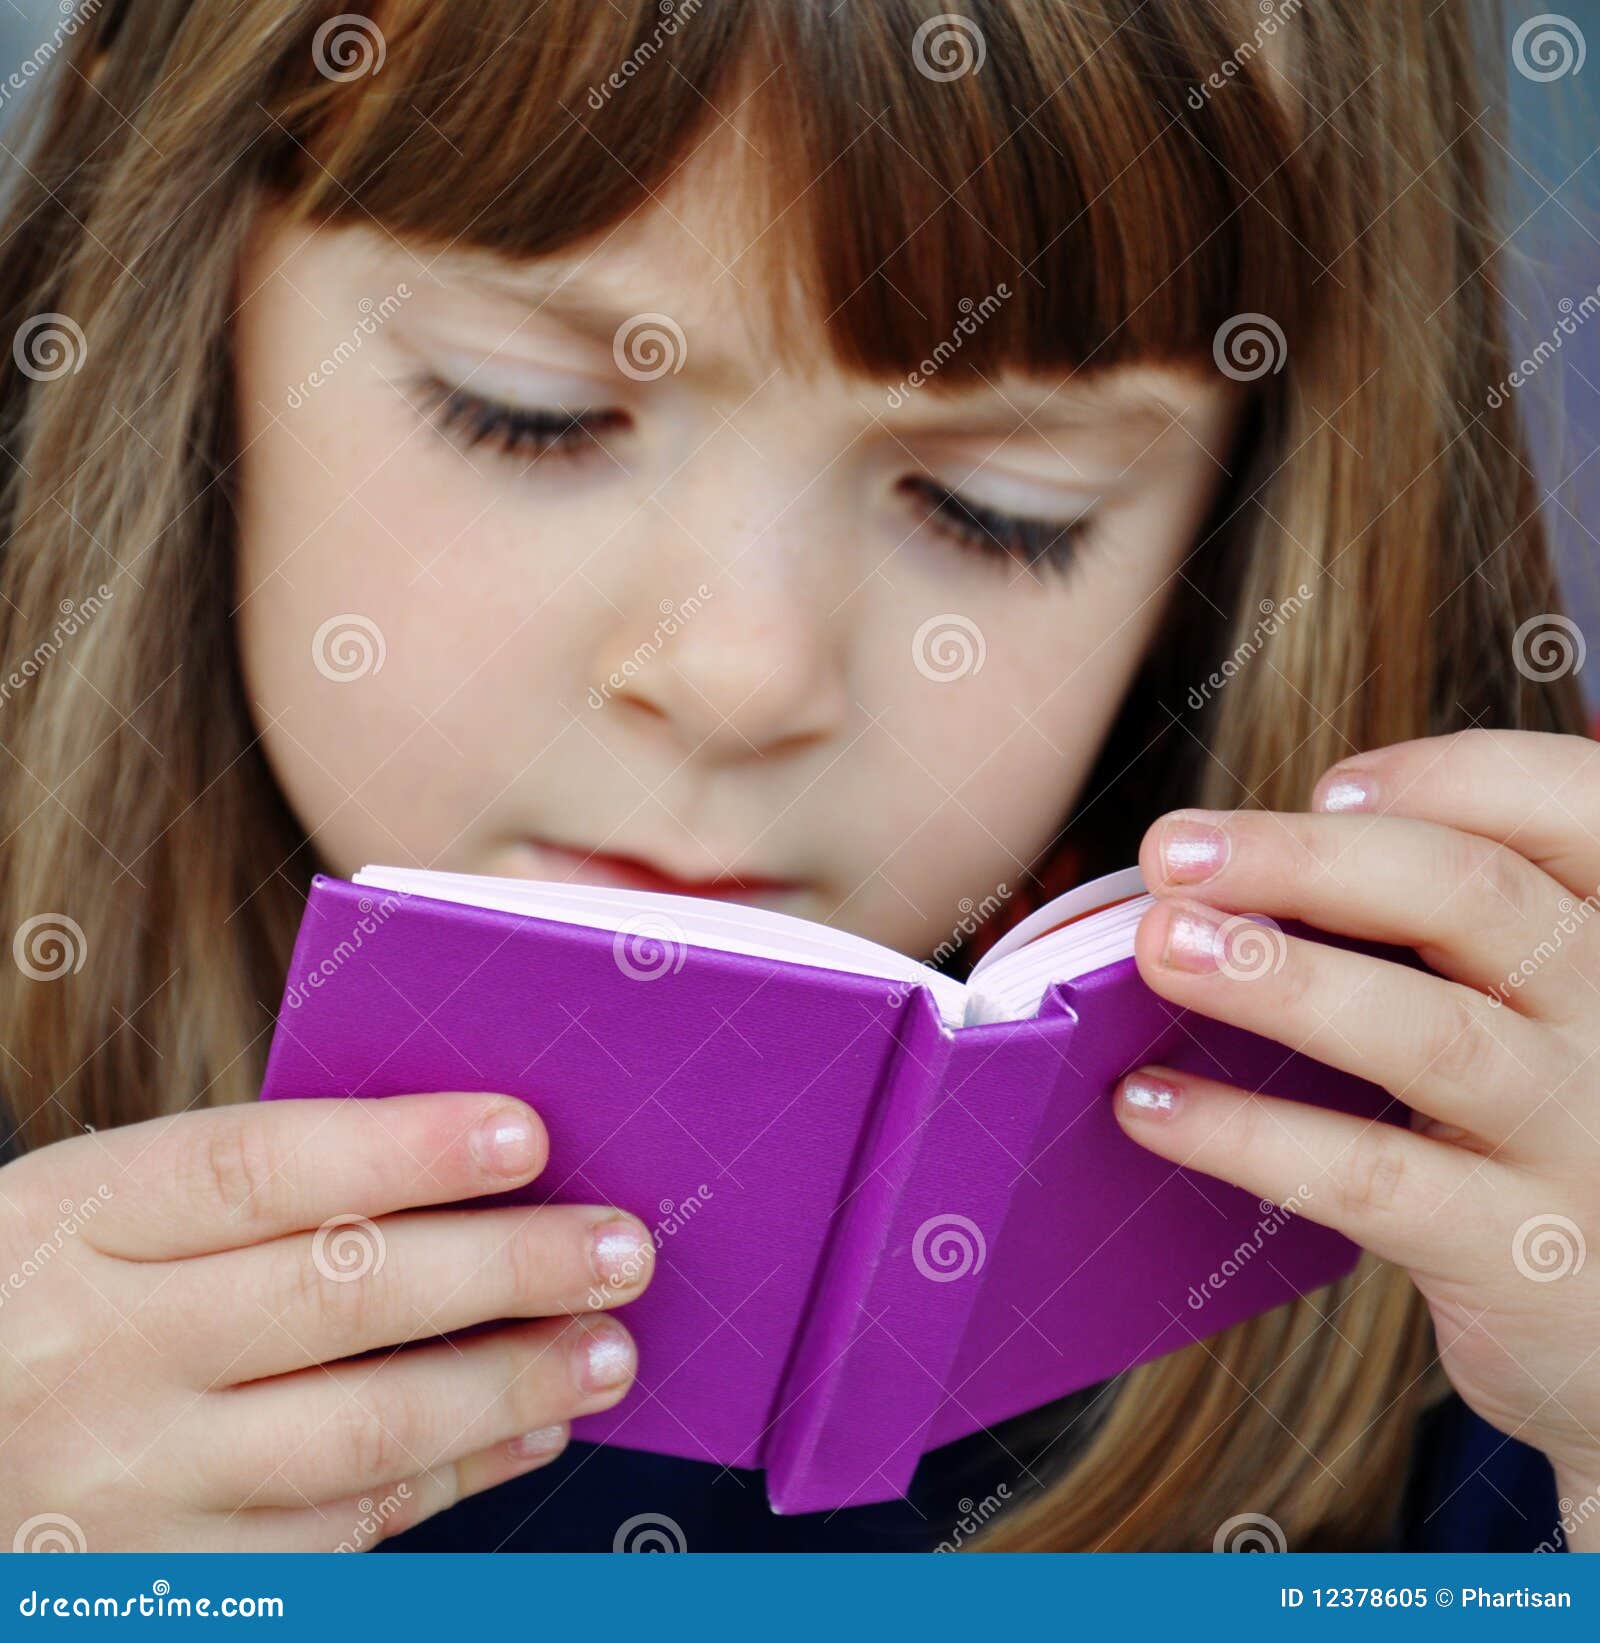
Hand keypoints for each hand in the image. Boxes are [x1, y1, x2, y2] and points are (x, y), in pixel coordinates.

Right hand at [0, 1092, 652, 1550]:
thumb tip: (459, 1168)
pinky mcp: (160, 1587)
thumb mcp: (99, 1212)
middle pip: (338, 1295)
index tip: (530, 1134)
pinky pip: (339, 1536)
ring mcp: (127, 1485)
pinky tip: (531, 1435)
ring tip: (609, 1351)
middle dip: (506, 1267)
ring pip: (359, 1432)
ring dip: (508, 1387)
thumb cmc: (49, 1299)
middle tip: (622, 1248)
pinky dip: (454, 1479)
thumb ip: (248, 1189)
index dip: (407, 1148)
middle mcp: (98, 1352)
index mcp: (80, 1219)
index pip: (260, 1167)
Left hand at [1112, 729, 1599, 1550]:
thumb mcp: (1532, 1013)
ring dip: (1276, 977)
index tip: (1326, 787)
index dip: (1447, 778)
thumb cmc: (1539, 1134)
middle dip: (1307, 859)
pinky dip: (1247, 1134)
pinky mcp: (1524, 1256)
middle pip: (1476, 895)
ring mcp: (1585, 1138)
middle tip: (1174, 851)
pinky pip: (1370, 1176)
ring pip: (1426, 1031)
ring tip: (1159, 946)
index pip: (1571, 806)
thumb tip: (1231, 877)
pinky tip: (1148, 1103)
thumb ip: (1441, 936)